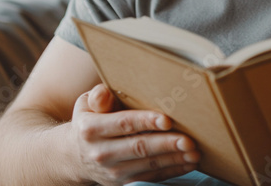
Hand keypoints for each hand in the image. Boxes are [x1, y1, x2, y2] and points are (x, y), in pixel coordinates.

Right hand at [68, 84, 200, 184]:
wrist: (76, 155)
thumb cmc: (90, 120)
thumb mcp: (86, 104)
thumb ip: (98, 97)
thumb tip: (103, 94)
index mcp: (91, 129)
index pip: (123, 124)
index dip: (145, 122)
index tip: (167, 120)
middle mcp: (101, 152)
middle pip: (139, 147)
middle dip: (166, 144)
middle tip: (188, 139)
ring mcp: (112, 171)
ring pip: (148, 165)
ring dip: (173, 159)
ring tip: (194, 152)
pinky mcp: (124, 182)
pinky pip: (151, 177)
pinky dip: (172, 170)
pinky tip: (187, 163)